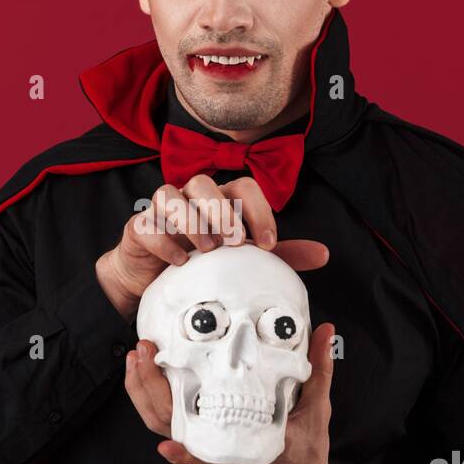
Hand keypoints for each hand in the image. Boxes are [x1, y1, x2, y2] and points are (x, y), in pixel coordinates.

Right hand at [96, 174, 328, 321]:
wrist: (152, 281)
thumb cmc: (202, 265)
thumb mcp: (245, 261)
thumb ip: (281, 256)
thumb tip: (324, 254)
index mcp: (220, 199)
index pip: (242, 187)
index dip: (258, 210)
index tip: (269, 245)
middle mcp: (190, 197)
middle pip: (204, 182)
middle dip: (223, 211)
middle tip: (236, 243)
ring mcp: (161, 210)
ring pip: (171, 194)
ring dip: (192, 221)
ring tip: (208, 251)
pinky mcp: (139, 228)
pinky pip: (147, 224)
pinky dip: (164, 241)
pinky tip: (179, 262)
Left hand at [124, 321, 349, 463]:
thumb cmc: (305, 457)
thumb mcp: (315, 410)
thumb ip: (318, 369)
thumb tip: (325, 332)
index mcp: (233, 435)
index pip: (189, 410)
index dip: (163, 386)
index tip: (157, 356)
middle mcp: (213, 442)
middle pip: (162, 416)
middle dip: (144, 383)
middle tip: (143, 349)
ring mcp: (205, 445)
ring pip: (161, 423)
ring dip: (143, 394)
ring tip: (137, 361)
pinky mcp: (205, 444)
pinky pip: (172, 427)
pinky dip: (154, 409)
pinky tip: (144, 387)